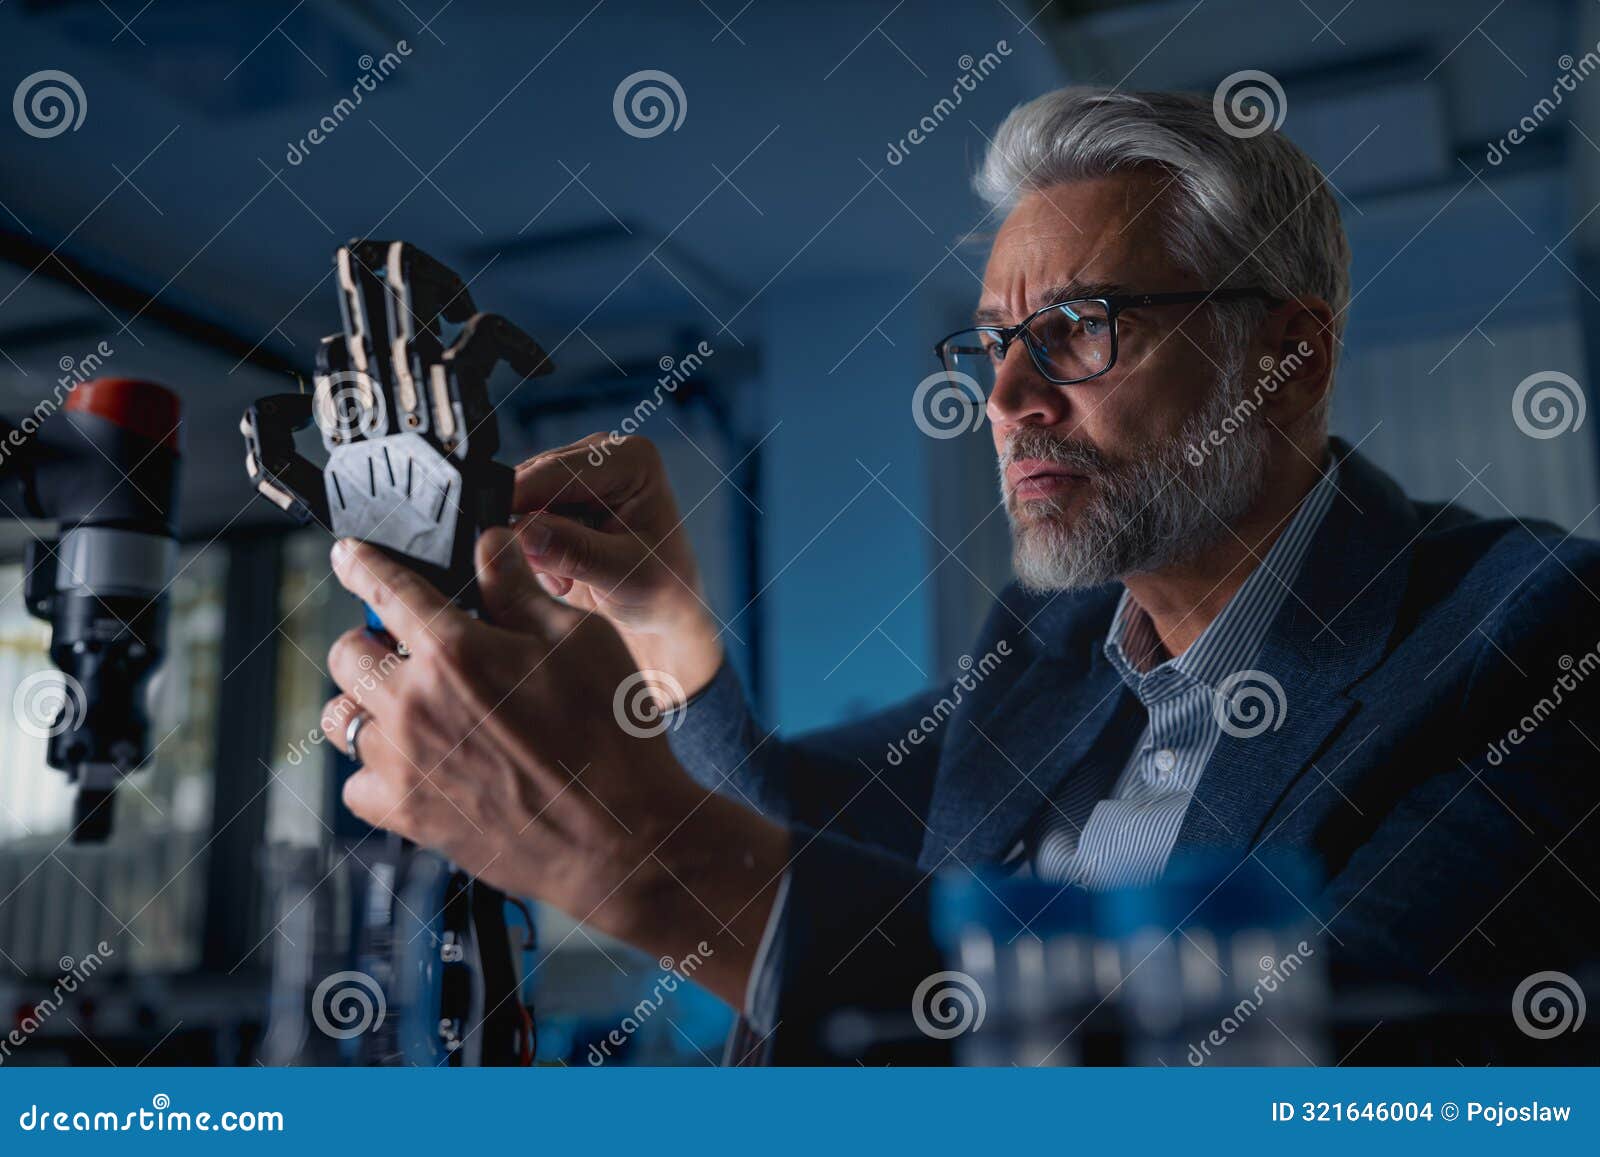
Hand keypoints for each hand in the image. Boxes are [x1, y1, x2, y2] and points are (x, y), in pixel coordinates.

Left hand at [321, 529, 786, 1005]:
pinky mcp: (408, 816)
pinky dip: (375, 769)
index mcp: (455, 650)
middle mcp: (414, 705)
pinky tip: (416, 762)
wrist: (621, 837)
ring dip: (367, 702)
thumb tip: (488, 543)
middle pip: (347, 653)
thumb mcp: (580, 638)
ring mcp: (404, 765)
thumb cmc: (610, 734)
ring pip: (342, 717)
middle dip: (370, 639)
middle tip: (407, 648)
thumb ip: (519, 588)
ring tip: (409, 707)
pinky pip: (356, 783)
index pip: (386, 589)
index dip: (361, 564)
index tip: (349, 556)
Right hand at [511, 434, 722, 704]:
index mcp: (630, 458)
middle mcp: (602, 452)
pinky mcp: (560, 494)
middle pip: (532, 481)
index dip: (518, 501)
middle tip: (558, 578)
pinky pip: (520, 515)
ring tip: (566, 578)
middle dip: (529, 531)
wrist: (663, 606)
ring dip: (530, 544)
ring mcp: (578, 470)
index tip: (495, 536)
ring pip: (519, 499)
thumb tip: (521, 530)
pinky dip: (532, 547)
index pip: (556, 471)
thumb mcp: (622, 575)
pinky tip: (562, 572)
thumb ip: (574, 551)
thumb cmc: (659, 589)